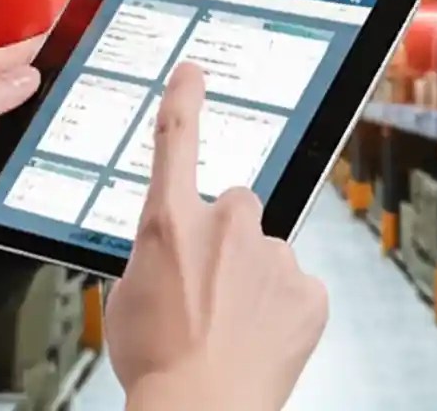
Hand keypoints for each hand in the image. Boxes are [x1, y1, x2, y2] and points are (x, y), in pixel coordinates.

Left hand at [0, 38, 42, 316]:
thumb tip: (18, 80)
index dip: (19, 55)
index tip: (53, 43)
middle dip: (33, 89)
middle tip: (72, 80)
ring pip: (4, 139)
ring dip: (32, 131)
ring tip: (66, 118)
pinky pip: (2, 177)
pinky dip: (24, 170)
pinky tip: (42, 166)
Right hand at [105, 64, 329, 410]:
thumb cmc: (157, 363)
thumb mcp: (128, 296)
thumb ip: (157, 256)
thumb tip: (175, 254)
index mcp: (170, 224)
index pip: (176, 141)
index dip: (184, 100)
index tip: (193, 73)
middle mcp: (226, 227)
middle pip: (236, 206)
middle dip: (227, 235)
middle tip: (211, 286)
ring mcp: (273, 256)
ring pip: (266, 252)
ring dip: (253, 278)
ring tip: (232, 326)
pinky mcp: (309, 289)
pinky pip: (296, 286)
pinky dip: (282, 308)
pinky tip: (260, 337)